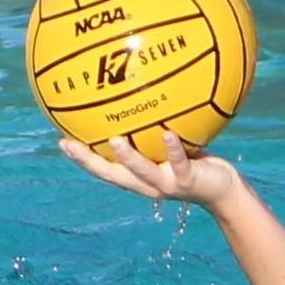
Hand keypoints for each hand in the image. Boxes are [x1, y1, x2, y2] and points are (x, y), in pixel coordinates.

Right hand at [59, 131, 239, 208]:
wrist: (223, 189)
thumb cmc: (194, 162)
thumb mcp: (171, 145)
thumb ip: (154, 129)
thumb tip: (141, 95)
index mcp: (138, 176)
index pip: (103, 168)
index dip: (82, 158)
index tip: (61, 141)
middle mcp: (147, 184)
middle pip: (112, 175)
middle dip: (90, 161)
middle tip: (70, 144)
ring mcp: (167, 184)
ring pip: (141, 173)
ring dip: (127, 158)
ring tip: (114, 140)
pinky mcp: (188, 181)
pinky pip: (178, 163)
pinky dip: (172, 148)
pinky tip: (167, 132)